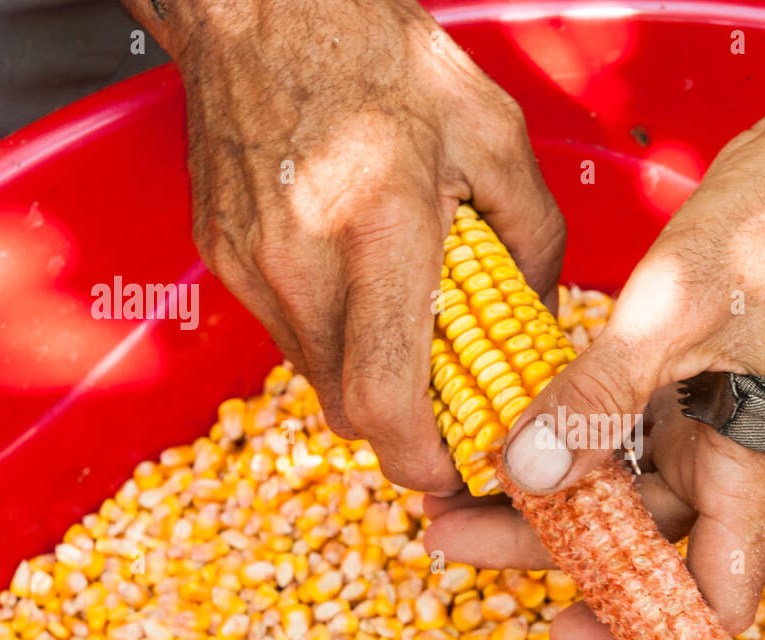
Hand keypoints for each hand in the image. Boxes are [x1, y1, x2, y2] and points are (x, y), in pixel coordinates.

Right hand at [135, 0, 564, 492]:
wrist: (265, 5)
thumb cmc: (384, 57)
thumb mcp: (495, 136)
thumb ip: (532, 241)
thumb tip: (539, 321)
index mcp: (382, 232)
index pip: (385, 401)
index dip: (424, 461)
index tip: (459, 467)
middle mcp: (303, 264)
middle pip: (351, 409)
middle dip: (406, 427)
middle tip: (451, 406)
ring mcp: (253, 267)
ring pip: (317, 378)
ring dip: (367, 380)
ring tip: (407, 328)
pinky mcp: (225, 260)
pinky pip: (287, 334)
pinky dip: (332, 335)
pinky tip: (359, 283)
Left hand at [425, 108, 764, 639]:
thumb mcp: (672, 320)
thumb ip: (596, 401)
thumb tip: (525, 478)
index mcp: (749, 471)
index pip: (717, 600)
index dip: (646, 634)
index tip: (561, 631)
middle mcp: (726, 464)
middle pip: (633, 546)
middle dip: (539, 545)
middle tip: (446, 530)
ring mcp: (704, 426)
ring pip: (613, 489)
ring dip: (539, 490)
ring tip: (451, 484)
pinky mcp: (682, 386)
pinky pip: (614, 434)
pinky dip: (562, 438)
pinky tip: (501, 430)